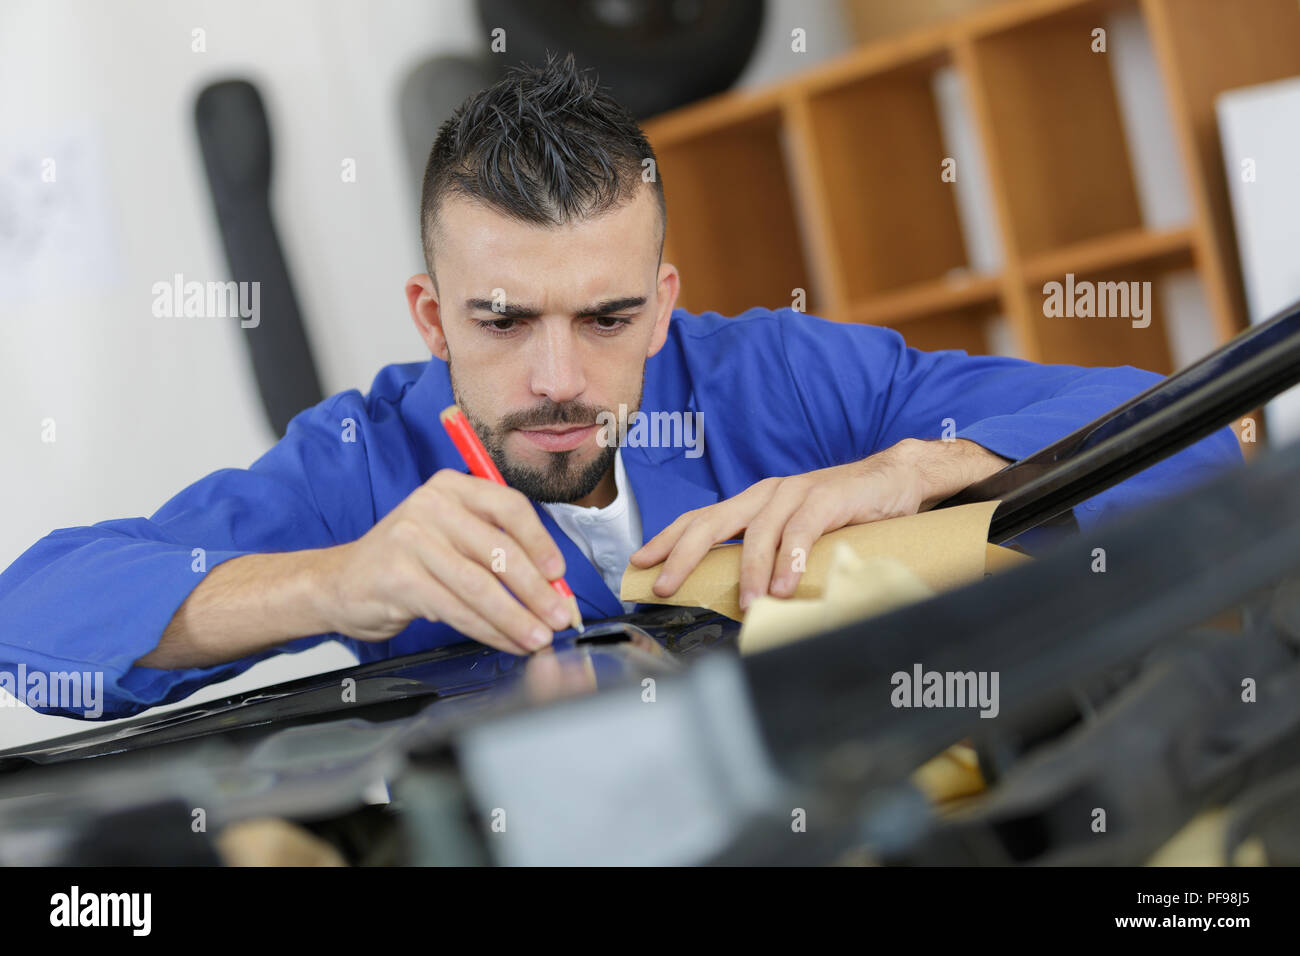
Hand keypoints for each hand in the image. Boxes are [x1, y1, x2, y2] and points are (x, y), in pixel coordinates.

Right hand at [318, 469, 573, 653]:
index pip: (509, 507)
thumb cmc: (406, 560)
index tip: (559, 573)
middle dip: (536, 590)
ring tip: (539, 637)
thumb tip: (550, 583)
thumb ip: (494, 548)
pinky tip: (507, 642)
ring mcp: (412, 540)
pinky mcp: (400, 577)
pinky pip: (458, 609)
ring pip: (481, 585)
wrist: (339, 582)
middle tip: (559, 616)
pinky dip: (489, 630)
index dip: (540, 541)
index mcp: (452, 487)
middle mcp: (432, 505)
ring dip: (516, 617)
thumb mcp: (449, 535)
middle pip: (499, 550)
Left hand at [628, 438, 1007, 610]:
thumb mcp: (799, 537)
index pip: (700, 520)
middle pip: (712, 522)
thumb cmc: (844, 514)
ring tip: (747, 605)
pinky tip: (785, 586)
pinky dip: (792, 559)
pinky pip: (803, 530)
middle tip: (665, 586)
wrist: (898, 478)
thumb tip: (744, 602)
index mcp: (754, 504)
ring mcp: (797, 493)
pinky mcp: (829, 497)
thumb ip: (773, 559)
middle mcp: (767, 494)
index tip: (639, 564)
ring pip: (759, 532)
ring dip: (751, 572)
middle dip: (683, 554)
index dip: (667, 540)